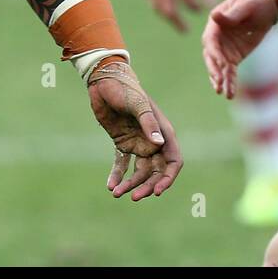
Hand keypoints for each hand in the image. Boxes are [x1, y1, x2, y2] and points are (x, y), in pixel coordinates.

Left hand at [86, 61, 181, 200]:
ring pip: (139, 172)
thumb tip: (159, 144)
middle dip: (147, 186)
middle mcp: (153, 141)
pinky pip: (122, 164)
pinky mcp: (123, 143)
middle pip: (156, 172)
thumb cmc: (125, 89)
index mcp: (163, 132)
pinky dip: (117, 175)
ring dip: (130, 184)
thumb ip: (148, 123)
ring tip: (117, 193)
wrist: (104, 81)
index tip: (157, 191)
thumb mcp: (138, 104)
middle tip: (134, 197)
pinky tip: (110, 185)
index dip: (168, 178)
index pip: (172, 161)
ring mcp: (138, 143)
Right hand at [143, 0, 214, 32]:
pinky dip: (155, 3)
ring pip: (156, 5)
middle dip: (177, 22)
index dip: (195, 9)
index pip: (189, 4)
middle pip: (168, 11)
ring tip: (174, 19)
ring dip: (165, 15)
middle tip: (185, 30)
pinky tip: (163, 5)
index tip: (199, 10)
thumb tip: (211, 7)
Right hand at [201, 0, 277, 98]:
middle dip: (214, 70)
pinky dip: (230, 83)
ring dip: (220, 80)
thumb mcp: (245, 6)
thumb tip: (214, 15)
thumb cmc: (253, 3)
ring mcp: (224, 50)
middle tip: (219, 82)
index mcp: (215, 24)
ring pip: (219, 68)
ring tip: (223, 93)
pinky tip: (230, 94)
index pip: (210, 40)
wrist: (264, 9)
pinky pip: (230, 72)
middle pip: (211, 57)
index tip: (222, 63)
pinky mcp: (233, 58)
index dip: (215, 53)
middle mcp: (216, 39)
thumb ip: (231, 14)